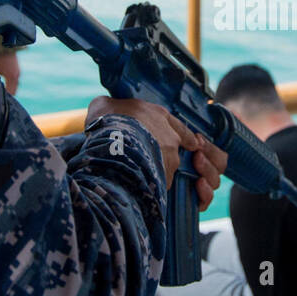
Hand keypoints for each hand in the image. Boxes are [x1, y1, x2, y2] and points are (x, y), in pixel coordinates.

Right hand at [85, 97, 226, 209]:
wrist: (113, 143)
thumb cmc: (108, 120)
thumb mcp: (104, 105)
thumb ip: (112, 107)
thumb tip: (106, 108)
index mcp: (160, 116)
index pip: (179, 126)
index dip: (183, 136)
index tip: (192, 143)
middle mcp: (170, 136)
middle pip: (173, 149)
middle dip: (164, 155)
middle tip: (150, 162)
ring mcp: (170, 158)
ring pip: (167, 168)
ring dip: (156, 172)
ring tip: (140, 179)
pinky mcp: (164, 177)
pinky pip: (161, 184)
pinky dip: (152, 187)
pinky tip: (140, 190)